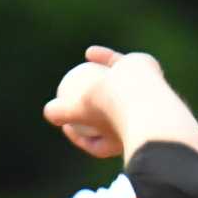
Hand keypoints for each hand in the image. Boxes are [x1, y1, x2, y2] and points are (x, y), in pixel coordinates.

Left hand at [42, 45, 161, 158]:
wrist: (145, 92)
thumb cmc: (109, 108)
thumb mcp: (78, 113)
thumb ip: (62, 113)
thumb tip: (48, 112)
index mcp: (123, 140)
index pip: (98, 145)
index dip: (80, 138)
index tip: (66, 127)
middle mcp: (137, 121)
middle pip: (109, 117)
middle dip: (92, 110)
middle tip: (72, 99)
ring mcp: (146, 98)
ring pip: (118, 88)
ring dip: (100, 81)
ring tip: (81, 74)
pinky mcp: (149, 73)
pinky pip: (122, 67)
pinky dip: (104, 60)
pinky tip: (88, 52)